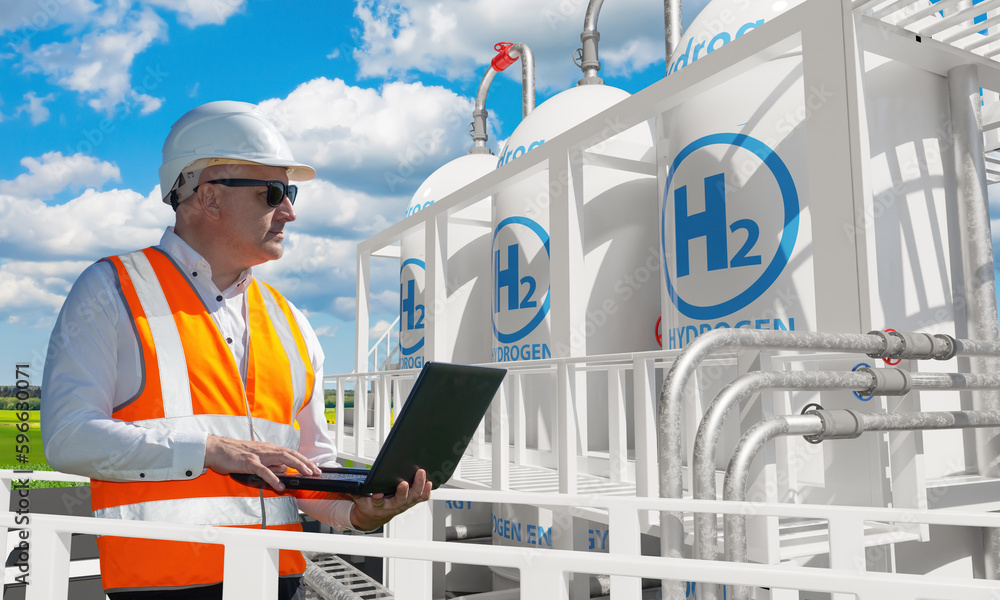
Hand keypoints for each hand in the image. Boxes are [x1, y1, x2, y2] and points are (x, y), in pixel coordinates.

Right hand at [204, 435, 319, 490]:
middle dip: (306, 463)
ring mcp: (258, 455)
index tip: (315, 468)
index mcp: (268, 448)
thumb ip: (271, 464)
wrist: (216, 449)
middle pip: (291, 454)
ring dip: (296, 466)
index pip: (291, 453)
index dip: (304, 460)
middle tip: (317, 472)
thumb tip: (285, 470)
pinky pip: (263, 470)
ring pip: (282, 458)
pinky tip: (281, 485)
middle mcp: (266, 449)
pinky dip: (273, 477)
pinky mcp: (248, 462)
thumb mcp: (256, 459)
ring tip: (306, 475)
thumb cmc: (234, 454)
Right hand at [350, 469, 432, 530]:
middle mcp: (392, 506)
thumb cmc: (368, 505)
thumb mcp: (358, 498)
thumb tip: (347, 482)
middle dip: (402, 491)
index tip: (377, 494)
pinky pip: (421, 498)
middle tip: (403, 483)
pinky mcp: (410, 502)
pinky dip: (426, 491)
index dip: (377, 498)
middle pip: (399, 500)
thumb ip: (354, 490)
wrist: (374, 517)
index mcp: (378, 505)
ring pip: (413, 497)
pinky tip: (429, 482)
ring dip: (418, 486)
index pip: (377, 502)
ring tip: (421, 474)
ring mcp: (403, 504)